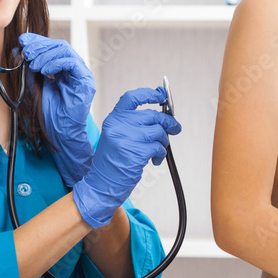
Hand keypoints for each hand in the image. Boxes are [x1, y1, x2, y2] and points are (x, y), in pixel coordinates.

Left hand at [19, 33, 95, 186]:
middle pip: (58, 45)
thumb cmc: (48, 110)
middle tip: (26, 52)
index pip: (51, 46)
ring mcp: (81, 73)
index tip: (22, 40)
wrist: (58, 129)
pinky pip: (72, 62)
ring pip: (65, 50)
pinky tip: (44, 71)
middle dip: (40, 46)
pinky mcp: (85, 80)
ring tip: (33, 64)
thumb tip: (17, 50)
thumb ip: (28, 67)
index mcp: (62, 67)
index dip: (37, 41)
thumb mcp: (34, 83)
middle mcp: (73, 67)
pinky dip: (56, 63)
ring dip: (45, 54)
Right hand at [72, 87, 180, 228]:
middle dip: (168, 122)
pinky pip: (158, 147)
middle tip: (175, 128)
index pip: (132, 98)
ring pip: (158, 132)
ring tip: (157, 151)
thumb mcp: (118, 136)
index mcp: (114, 119)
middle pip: (152, 115)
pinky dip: (160, 154)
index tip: (162, 94)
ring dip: (163, 142)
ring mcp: (127, 138)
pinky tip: (154, 160)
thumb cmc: (112, 162)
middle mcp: (119, 125)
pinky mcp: (136, 152)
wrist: (102, 183)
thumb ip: (135, 124)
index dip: (150, 94)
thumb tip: (162, 117)